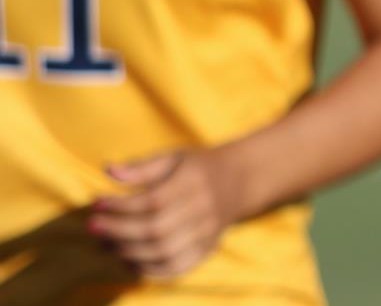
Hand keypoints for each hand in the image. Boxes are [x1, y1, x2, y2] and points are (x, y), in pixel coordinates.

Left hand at [90, 149, 246, 279]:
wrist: (240, 181)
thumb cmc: (198, 168)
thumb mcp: (175, 157)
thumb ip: (142, 166)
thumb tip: (109, 171)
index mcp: (195, 182)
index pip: (153, 200)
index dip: (121, 205)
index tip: (97, 202)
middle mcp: (204, 209)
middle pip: (156, 229)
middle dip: (118, 230)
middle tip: (93, 226)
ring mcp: (207, 232)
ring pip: (164, 251)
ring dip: (128, 251)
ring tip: (106, 243)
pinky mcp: (207, 249)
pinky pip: (176, 267)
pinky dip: (149, 269)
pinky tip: (128, 260)